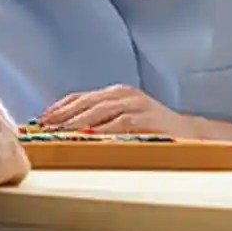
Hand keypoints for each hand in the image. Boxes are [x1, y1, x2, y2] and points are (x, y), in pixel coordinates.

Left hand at [39, 84, 200, 136]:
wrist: (191, 134)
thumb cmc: (153, 130)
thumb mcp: (124, 120)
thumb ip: (100, 121)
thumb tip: (66, 133)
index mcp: (116, 93)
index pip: (80, 97)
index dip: (58, 107)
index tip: (40, 119)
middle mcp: (124, 94)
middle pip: (86, 102)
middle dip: (62, 115)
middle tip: (43, 127)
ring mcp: (136, 105)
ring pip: (99, 111)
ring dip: (76, 122)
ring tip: (58, 133)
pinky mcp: (146, 118)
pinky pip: (119, 123)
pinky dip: (101, 129)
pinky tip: (87, 137)